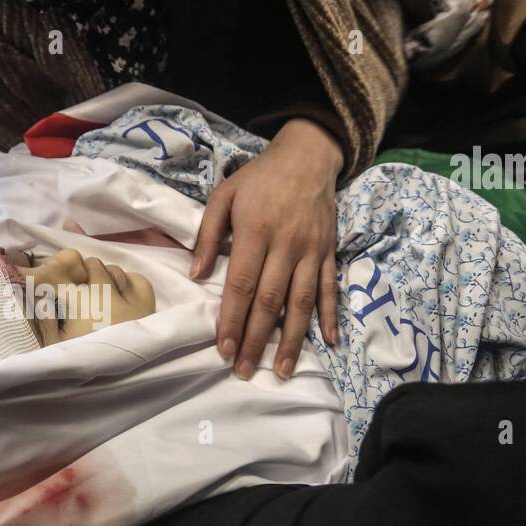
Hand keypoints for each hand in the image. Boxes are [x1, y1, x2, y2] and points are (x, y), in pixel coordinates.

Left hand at [191, 118, 341, 380]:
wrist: (308, 156)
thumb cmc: (259, 178)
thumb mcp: (223, 195)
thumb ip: (207, 234)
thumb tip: (196, 274)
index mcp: (256, 231)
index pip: (242, 284)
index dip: (233, 318)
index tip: (223, 348)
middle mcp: (286, 245)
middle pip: (270, 300)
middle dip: (256, 339)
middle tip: (245, 370)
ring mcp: (312, 251)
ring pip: (302, 302)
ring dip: (292, 339)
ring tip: (282, 370)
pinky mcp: (329, 252)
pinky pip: (330, 288)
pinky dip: (330, 316)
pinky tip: (328, 342)